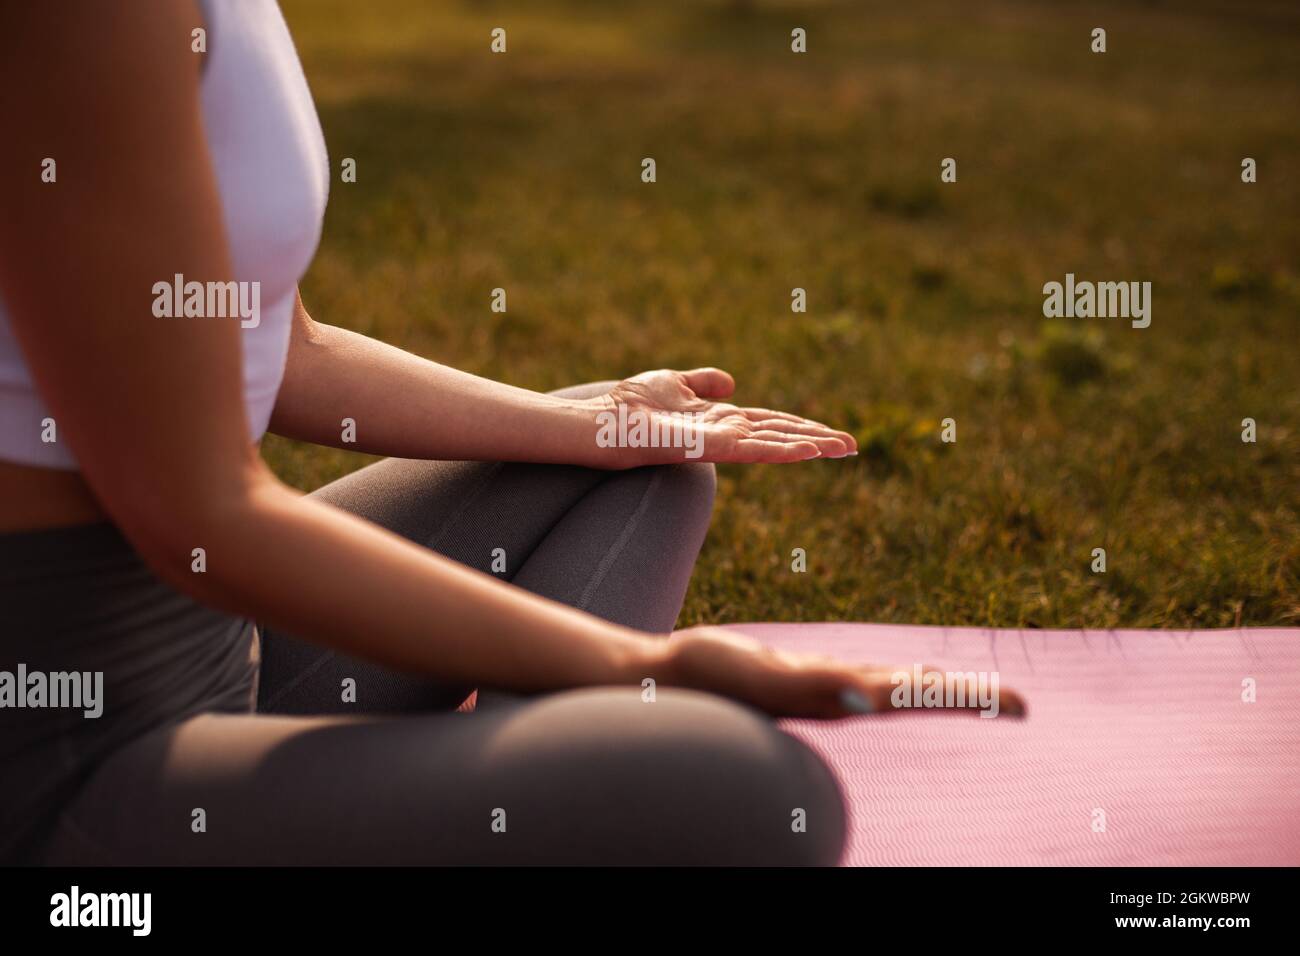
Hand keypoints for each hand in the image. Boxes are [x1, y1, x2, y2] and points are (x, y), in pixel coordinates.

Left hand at [592, 367, 856, 466]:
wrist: (601, 424)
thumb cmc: (629, 407)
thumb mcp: (673, 383)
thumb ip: (704, 383)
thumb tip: (732, 381)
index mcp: (720, 420)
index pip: (770, 423)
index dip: (801, 426)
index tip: (831, 433)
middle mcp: (724, 435)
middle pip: (780, 435)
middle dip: (816, 440)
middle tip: (852, 446)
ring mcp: (717, 443)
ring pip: (772, 444)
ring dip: (809, 446)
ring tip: (842, 448)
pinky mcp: (708, 448)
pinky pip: (750, 449)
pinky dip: (781, 450)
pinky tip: (807, 450)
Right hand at [663, 627, 1027, 719]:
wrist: (669, 684)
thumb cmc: (709, 677)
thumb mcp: (764, 677)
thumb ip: (815, 686)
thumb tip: (869, 697)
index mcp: (843, 696)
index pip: (921, 697)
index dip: (969, 699)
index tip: (1020, 706)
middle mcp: (841, 698)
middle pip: (918, 696)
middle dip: (969, 699)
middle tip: (1021, 704)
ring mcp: (823, 693)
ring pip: (895, 690)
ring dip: (938, 691)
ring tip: (978, 693)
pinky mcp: (806, 684)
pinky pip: (864, 681)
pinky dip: (897, 683)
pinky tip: (906, 681)